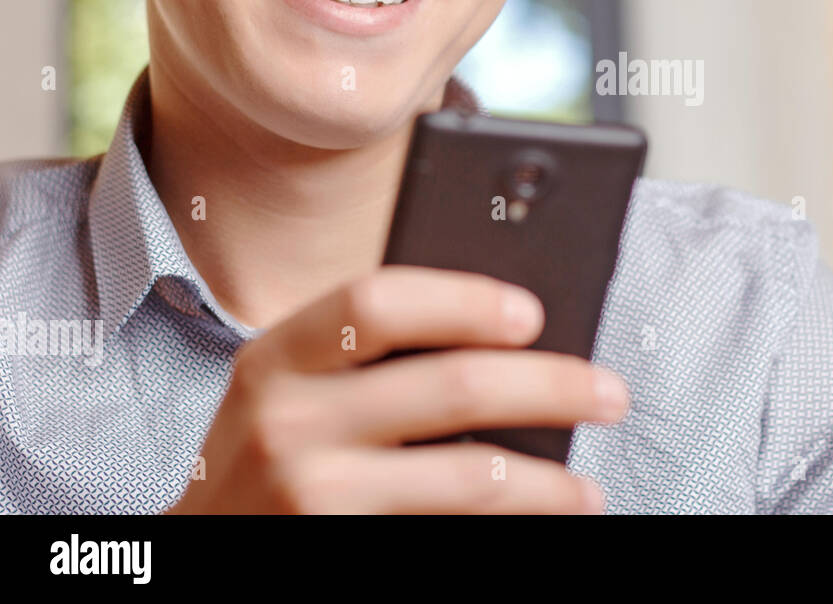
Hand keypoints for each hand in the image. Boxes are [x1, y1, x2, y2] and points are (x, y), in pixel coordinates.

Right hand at [166, 266, 626, 512]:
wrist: (200, 556)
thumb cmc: (272, 460)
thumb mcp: (293, 393)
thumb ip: (369, 357)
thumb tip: (512, 333)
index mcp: (278, 355)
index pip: (380, 298)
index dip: (467, 299)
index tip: (533, 313)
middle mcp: (284, 420)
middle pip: (455, 386)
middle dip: (552, 387)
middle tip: (609, 393)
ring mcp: (307, 494)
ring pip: (471, 478)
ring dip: (550, 483)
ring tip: (589, 488)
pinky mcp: (335, 549)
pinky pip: (451, 533)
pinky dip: (513, 526)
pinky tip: (542, 520)